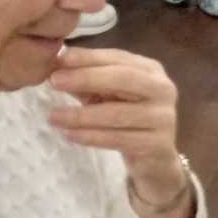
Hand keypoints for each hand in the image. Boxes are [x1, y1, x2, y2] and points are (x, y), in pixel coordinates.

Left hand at [46, 47, 188, 212]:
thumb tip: (55, 64)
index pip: (118, 58)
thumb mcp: (107, 95)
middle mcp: (163, 89)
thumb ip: (86, 80)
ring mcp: (164, 117)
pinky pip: (119, 139)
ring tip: (53, 116)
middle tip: (54, 82)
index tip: (60, 58)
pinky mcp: (158, 144)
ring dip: (81, 115)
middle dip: (86, 78)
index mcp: (151, 70)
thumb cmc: (127, 119)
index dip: (89, 57)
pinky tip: (69, 135)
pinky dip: (91, 137)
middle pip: (124, 79)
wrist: (155, 160)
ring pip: (118, 113)